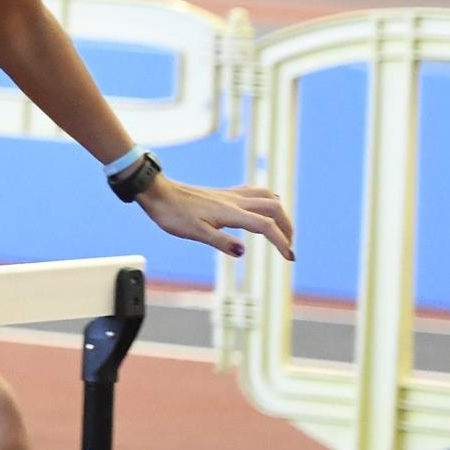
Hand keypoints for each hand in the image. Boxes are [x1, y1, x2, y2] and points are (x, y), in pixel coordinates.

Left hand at [135, 176, 294, 260]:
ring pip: (267, 197)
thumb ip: (220, 241)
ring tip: (282, 230)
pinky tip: (266, 208)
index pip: (266, 225)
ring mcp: (230, 195)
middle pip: (274, 208)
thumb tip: (243, 252)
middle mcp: (235, 200)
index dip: (281, 241)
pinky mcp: (224, 193)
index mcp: (231, 212)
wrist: (158, 193)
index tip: (290, 257)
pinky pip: (254, 192)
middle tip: (289, 247)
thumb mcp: (194, 233)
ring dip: (280, 212)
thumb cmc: (173, 214)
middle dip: (287, 227)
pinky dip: (268, 201)